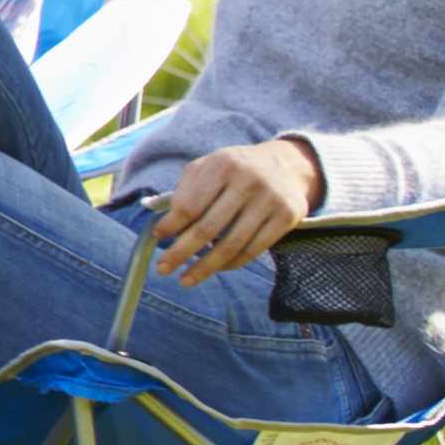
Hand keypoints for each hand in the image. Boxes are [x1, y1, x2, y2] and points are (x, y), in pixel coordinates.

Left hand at [147, 137, 324, 283]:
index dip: (172, 224)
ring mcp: (270, 200)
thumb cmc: (236, 170)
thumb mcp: (209, 166)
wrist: (287, 165)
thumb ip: (185, 191)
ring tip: (186, 279)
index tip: (157, 237)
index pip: (190, 204)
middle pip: (208, 228)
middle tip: (163, 269)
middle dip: (181, 252)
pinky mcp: (287, 217)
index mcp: (223, 165)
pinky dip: (232, 264)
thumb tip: (164, 228)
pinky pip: (253, 250)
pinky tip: (216, 268)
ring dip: (205, 267)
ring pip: (231, 245)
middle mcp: (248, 181)